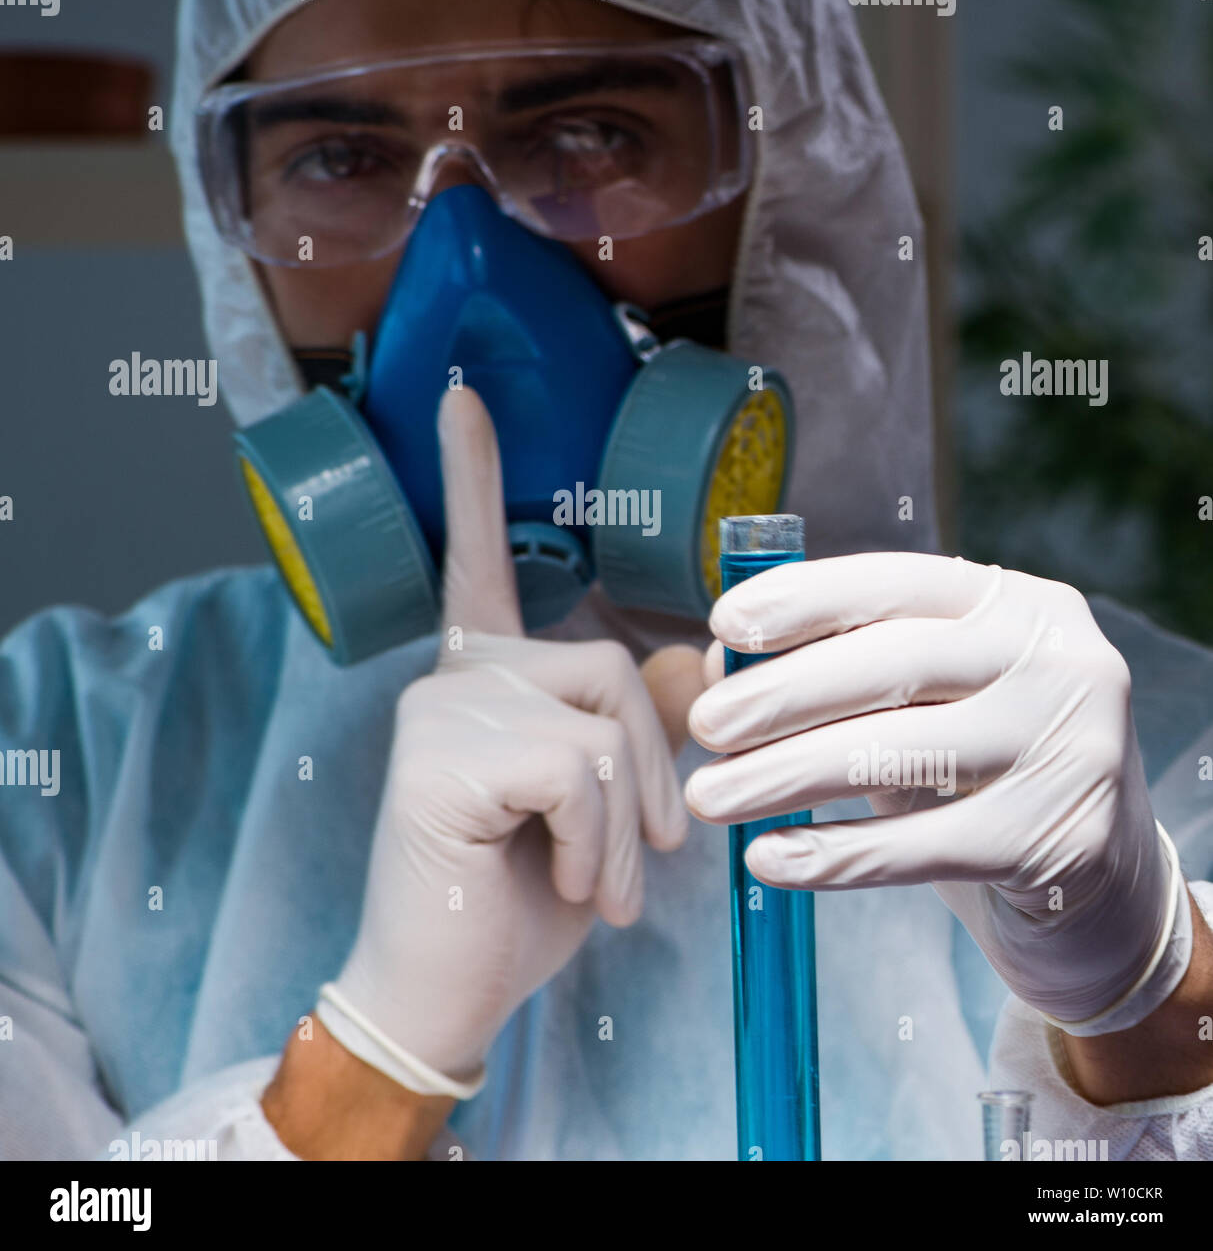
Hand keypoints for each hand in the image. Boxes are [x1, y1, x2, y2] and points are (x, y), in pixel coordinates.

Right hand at [318, 388, 700, 1094]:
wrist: (452, 993)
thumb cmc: (526, 896)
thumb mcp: (606, 807)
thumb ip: (644, 726)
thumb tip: (698, 656)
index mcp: (483, 677)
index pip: (477, 559)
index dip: (470, 473)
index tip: (459, 391)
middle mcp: (454, 677)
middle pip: (608, 669)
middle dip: (653, 774)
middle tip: (642, 862)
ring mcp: (439, 709)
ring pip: (601, 720)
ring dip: (626, 823)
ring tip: (598, 886)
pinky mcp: (439, 754)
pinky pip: (576, 768)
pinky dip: (598, 841)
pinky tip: (562, 882)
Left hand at [684, 552, 1189, 1035]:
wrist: (1102, 891)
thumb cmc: (984, 775)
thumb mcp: (923, 705)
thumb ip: (835, 671)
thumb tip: (718, 664)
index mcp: (1019, 606)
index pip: (898, 584)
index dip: (805, 599)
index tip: (724, 623)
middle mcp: (1060, 663)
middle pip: (894, 665)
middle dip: (782, 696)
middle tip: (704, 726)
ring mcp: (1072, 750)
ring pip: (899, 755)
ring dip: (785, 776)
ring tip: (712, 797)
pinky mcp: (1062, 842)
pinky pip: (920, 846)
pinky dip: (832, 856)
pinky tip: (768, 859)